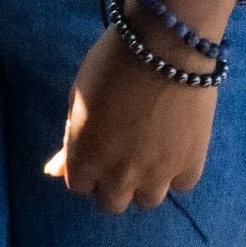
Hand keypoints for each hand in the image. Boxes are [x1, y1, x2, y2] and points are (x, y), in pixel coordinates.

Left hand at [46, 22, 218, 212]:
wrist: (165, 43)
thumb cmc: (112, 61)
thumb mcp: (79, 98)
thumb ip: (70, 140)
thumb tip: (54, 171)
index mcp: (85, 158)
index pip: (79, 186)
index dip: (88, 167)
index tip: (99, 147)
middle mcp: (118, 176)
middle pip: (112, 203)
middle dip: (114, 182)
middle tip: (125, 152)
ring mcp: (156, 174)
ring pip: (147, 200)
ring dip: (147, 180)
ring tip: (153, 149)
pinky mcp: (190, 164)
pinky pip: (181, 183)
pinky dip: (179, 169)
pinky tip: (178, 143)